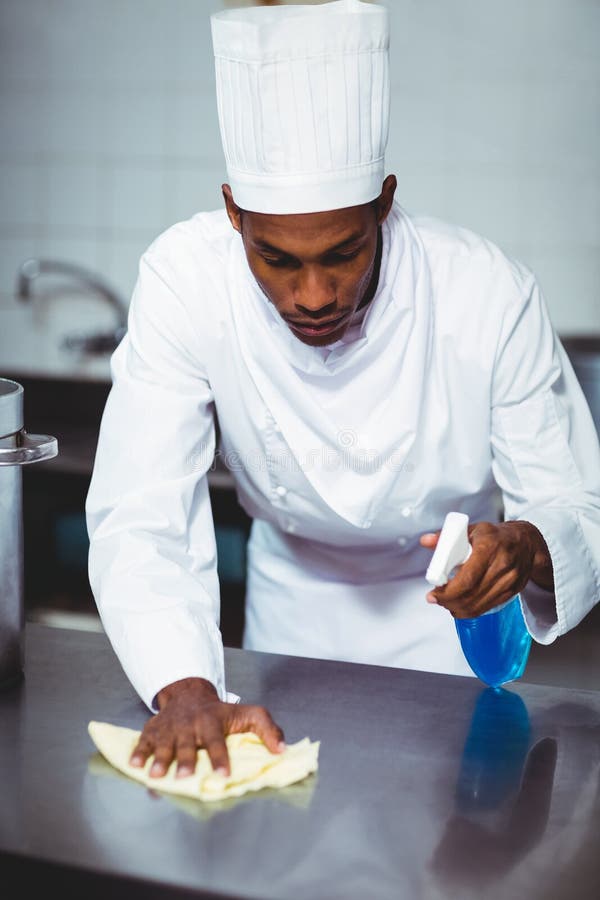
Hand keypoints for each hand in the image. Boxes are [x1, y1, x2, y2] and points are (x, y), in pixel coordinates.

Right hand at [129, 676, 285, 778]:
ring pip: (165, 744)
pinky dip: (138, 753)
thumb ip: (267, 729)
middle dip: (187, 760)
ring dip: (160, 760)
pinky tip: (134, 766)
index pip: (217, 741)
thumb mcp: (248, 714)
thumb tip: (282, 750)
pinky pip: (143, 741)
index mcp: (212, 722)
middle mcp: (190, 725)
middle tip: (185, 776)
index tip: (223, 774)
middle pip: (189, 744)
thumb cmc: (220, 712)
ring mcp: (170, 728)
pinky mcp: (153, 730)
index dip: (220, 758)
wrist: (189, 695)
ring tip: (156, 776)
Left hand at [419, 520, 553, 617]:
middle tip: (435, 598)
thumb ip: (447, 536)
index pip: (467, 578)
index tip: (434, 592)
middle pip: (471, 594)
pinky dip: (470, 610)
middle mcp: (501, 566)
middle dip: (448, 601)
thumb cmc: (496, 536)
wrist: (527, 543)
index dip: (448, 590)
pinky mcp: (512, 591)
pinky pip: (487, 607)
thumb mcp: (472, 530)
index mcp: (489, 547)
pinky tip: (459, 606)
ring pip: (479, 604)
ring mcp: (509, 581)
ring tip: (444, 602)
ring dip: (457, 607)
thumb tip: (425, 541)